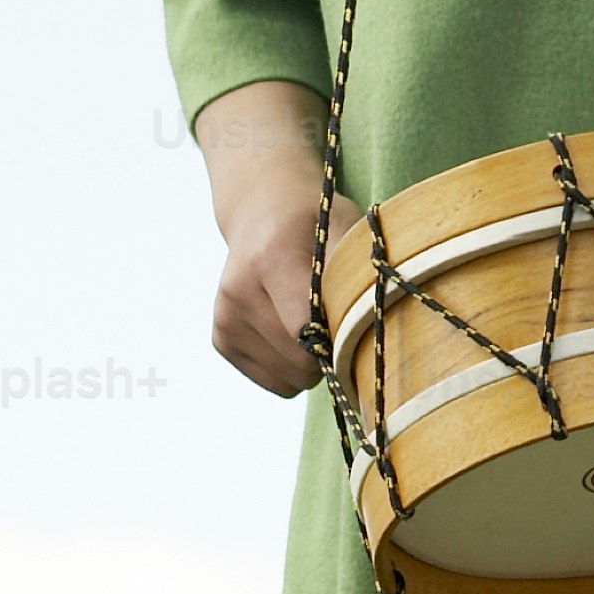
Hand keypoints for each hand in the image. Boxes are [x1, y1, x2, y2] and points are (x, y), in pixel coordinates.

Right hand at [211, 189, 360, 398]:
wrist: (261, 211)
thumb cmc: (314, 222)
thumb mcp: (344, 225)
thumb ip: (357, 270)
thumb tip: (371, 321)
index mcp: (271, 257)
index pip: (307, 328)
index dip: (341, 338)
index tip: (360, 325)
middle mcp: (239, 290)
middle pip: (299, 361)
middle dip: (329, 353)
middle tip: (342, 322)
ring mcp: (225, 318)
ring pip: (288, 380)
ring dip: (311, 364)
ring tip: (316, 323)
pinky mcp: (221, 339)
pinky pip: (274, 382)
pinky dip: (292, 368)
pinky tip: (293, 331)